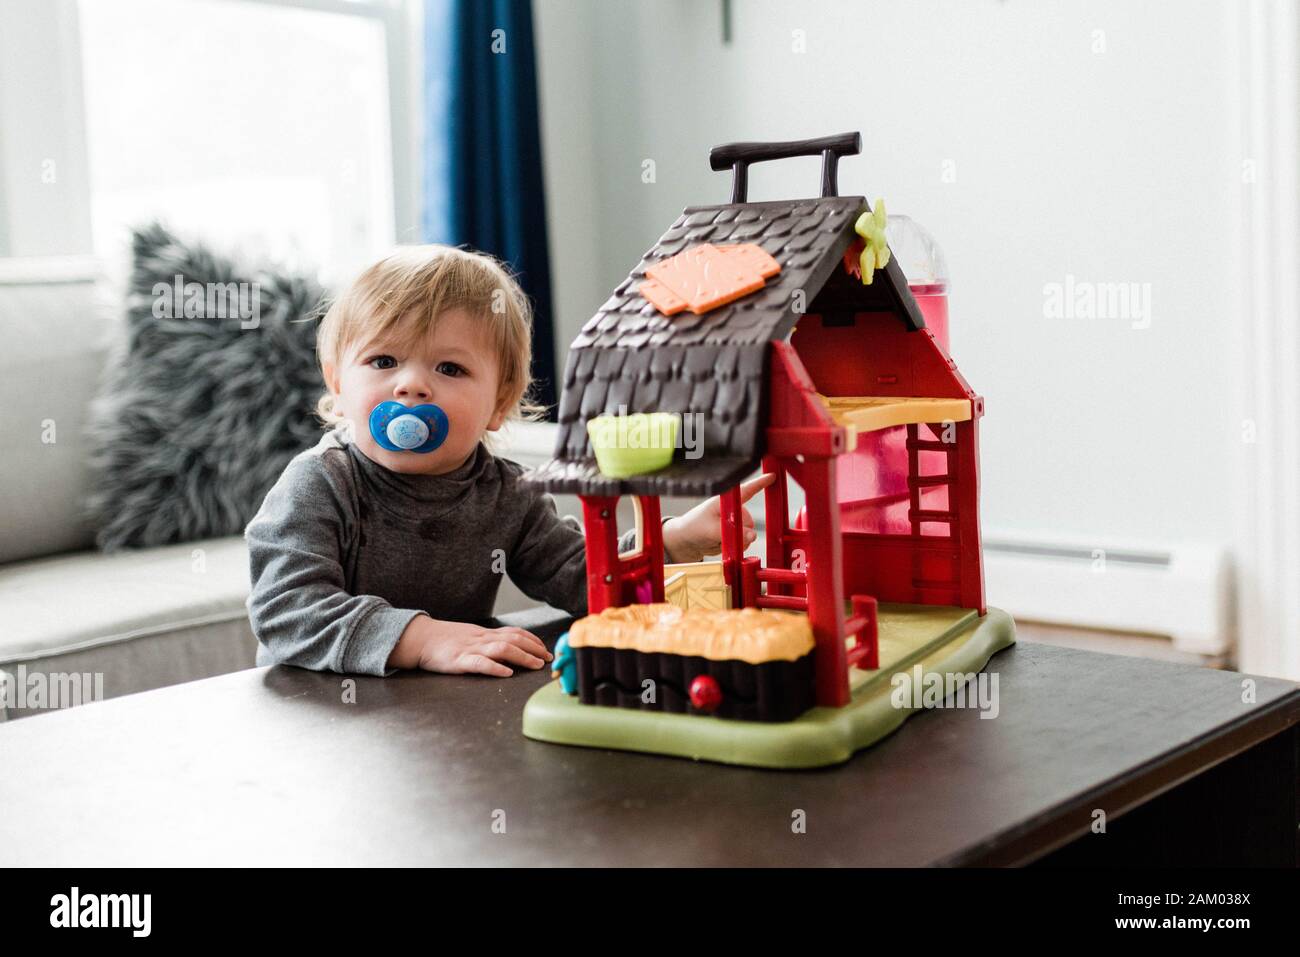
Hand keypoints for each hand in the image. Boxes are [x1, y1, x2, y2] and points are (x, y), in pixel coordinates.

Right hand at [389, 615, 552, 676]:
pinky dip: (495, 668)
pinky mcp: (459, 661)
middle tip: (548, 658)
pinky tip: (507, 673)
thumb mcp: (470, 636)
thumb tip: (508, 648)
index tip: (546, 648)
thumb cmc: (444, 640)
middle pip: (514, 639)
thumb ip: (487, 641)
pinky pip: (480, 663)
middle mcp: (481, 639)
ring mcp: (471, 649)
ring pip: (502, 649)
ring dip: (522, 657)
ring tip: (535, 665)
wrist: (419, 638)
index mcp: (484, 634)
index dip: (533, 640)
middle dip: (534, 649)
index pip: (514, 632)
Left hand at [662, 473, 775, 563]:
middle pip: (749, 522)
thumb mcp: (711, 530)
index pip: (747, 490)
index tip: (773, 476)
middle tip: (722, 536)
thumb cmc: (694, 528)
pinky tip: (722, 543)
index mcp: (726, 500)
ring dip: (737, 541)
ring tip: (719, 538)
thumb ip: (733, 533)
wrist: (686, 542)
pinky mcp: (735, 533)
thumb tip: (753, 536)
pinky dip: (736, 546)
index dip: (761, 483)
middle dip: (740, 533)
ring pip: (748, 534)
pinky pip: (744, 542)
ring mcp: (734, 521)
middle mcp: (733, 509)